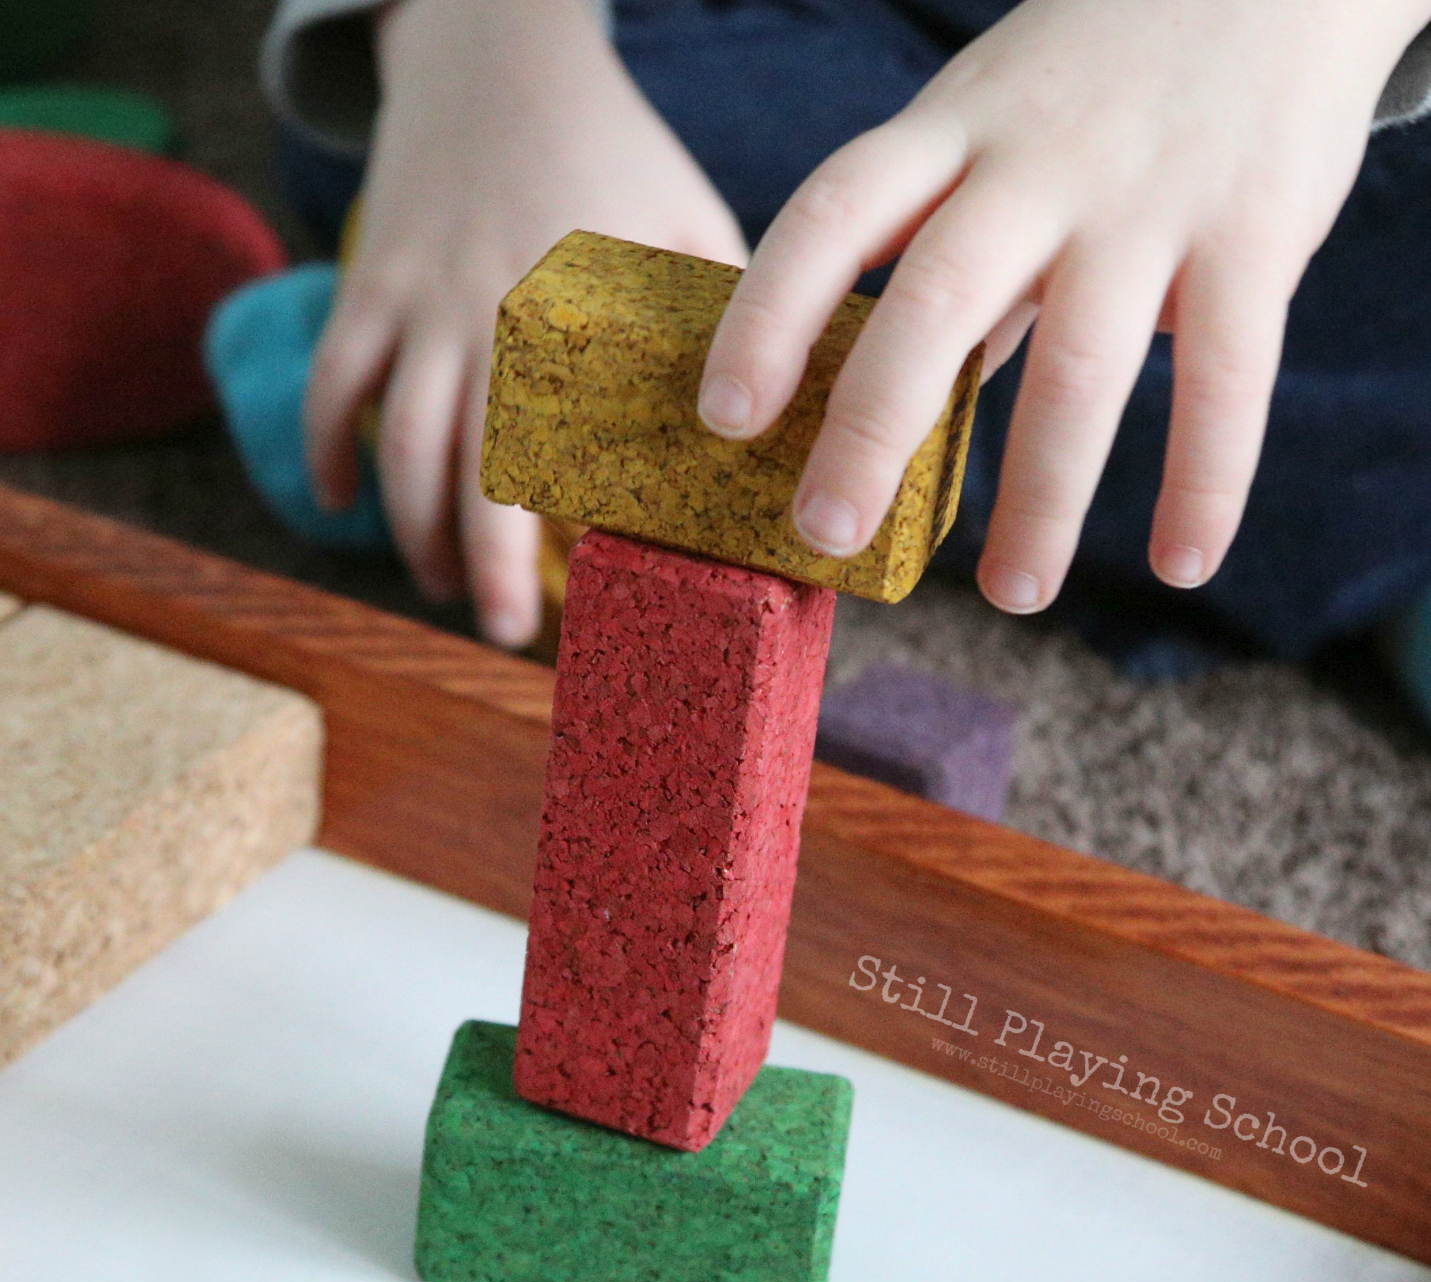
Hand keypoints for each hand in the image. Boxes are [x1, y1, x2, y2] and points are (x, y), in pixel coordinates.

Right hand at [306, 0, 747, 646]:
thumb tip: (756, 426)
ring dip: (412, 529)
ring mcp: (416, 301)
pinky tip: (344, 503)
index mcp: (576, 313)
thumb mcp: (690, 223)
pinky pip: (332, 380)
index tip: (601, 593)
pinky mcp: (370, 285)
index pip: (573, 450)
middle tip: (507, 634)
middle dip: (485, 563)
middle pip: (473, 469)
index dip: (578, 530)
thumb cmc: (614, 148)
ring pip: (397, 442)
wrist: (496, 49)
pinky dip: (326, 447)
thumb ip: (717, 322)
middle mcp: (488, 316)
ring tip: (442, 588)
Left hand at [698, 0, 1429, 612]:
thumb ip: (942, 261)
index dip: (766, 319)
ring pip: (1081, 364)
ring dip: (1043, 498)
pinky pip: (1227, 376)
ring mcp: (1147, 198)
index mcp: (948, 134)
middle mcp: (1034, 164)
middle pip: (932, 302)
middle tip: (824, 536)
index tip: (720, 420)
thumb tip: (885, 404)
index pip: (830, 219)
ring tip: (1014, 596)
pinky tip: (1181, 565)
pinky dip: (1206, 481)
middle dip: (869, 429)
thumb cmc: (1093, 81)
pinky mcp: (1257, 232)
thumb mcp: (989, 137)